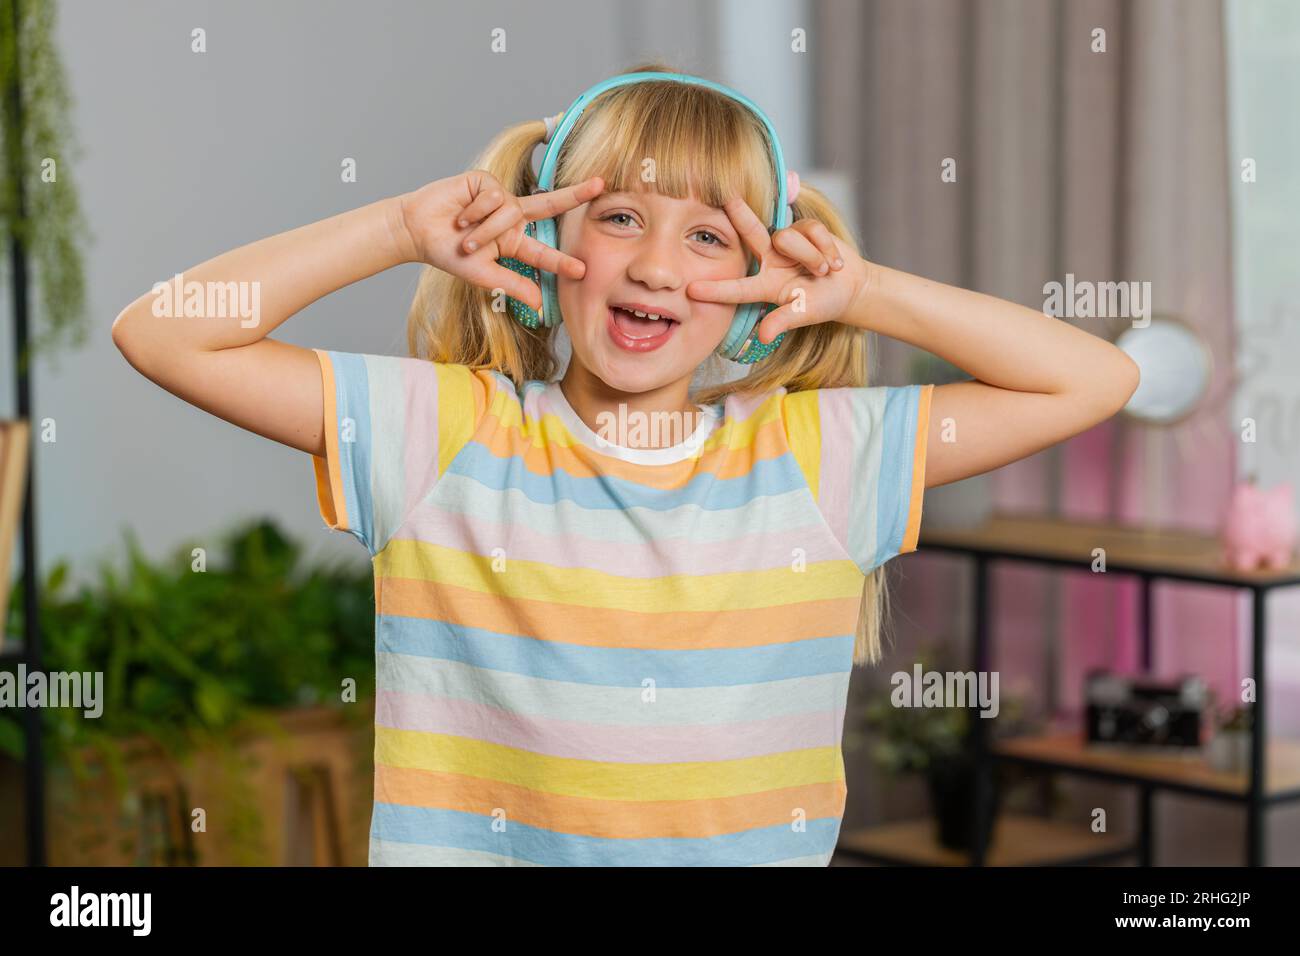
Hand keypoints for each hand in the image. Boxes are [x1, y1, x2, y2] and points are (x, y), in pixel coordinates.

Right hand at [398, 170, 604, 311]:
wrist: (419, 230)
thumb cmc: (448, 254)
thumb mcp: (484, 275)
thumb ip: (514, 285)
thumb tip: (540, 306)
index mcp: (514, 242)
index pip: (544, 252)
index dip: (562, 261)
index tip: (583, 271)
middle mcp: (512, 218)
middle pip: (550, 205)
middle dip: (576, 194)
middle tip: (601, 186)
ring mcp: (500, 198)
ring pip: (508, 210)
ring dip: (483, 229)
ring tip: (464, 234)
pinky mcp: (485, 182)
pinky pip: (492, 197)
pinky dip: (474, 211)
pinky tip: (460, 215)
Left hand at [685, 196, 872, 343]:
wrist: (850, 287)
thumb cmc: (823, 303)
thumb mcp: (804, 314)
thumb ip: (783, 321)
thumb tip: (764, 336)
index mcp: (764, 286)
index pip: (737, 288)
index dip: (715, 290)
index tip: (690, 290)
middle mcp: (769, 260)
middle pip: (751, 234)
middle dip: (739, 216)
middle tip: (724, 198)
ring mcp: (786, 243)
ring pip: (789, 239)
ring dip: (812, 258)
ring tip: (824, 272)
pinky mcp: (804, 228)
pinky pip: (812, 231)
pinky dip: (826, 249)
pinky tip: (834, 262)